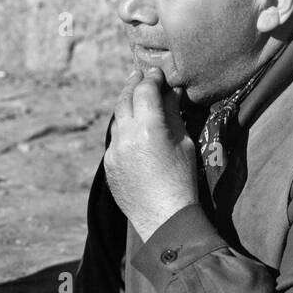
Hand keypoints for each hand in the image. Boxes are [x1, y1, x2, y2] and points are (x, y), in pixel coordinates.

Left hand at [104, 66, 197, 239]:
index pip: (145, 90)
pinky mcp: (109, 165)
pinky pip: (114, 140)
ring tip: (135, 98)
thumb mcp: (183, 143)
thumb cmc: (183, 180)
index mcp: (148, 128)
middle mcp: (126, 136)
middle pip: (124, 99)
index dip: (152, 78)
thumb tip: (171, 92)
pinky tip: (131, 128)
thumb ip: (173, 114)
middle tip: (139, 74)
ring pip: (117, 119)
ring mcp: (113, 151)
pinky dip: (123, 129)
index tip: (158, 73)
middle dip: (133, 84)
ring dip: (125, 106)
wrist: (165, 218)